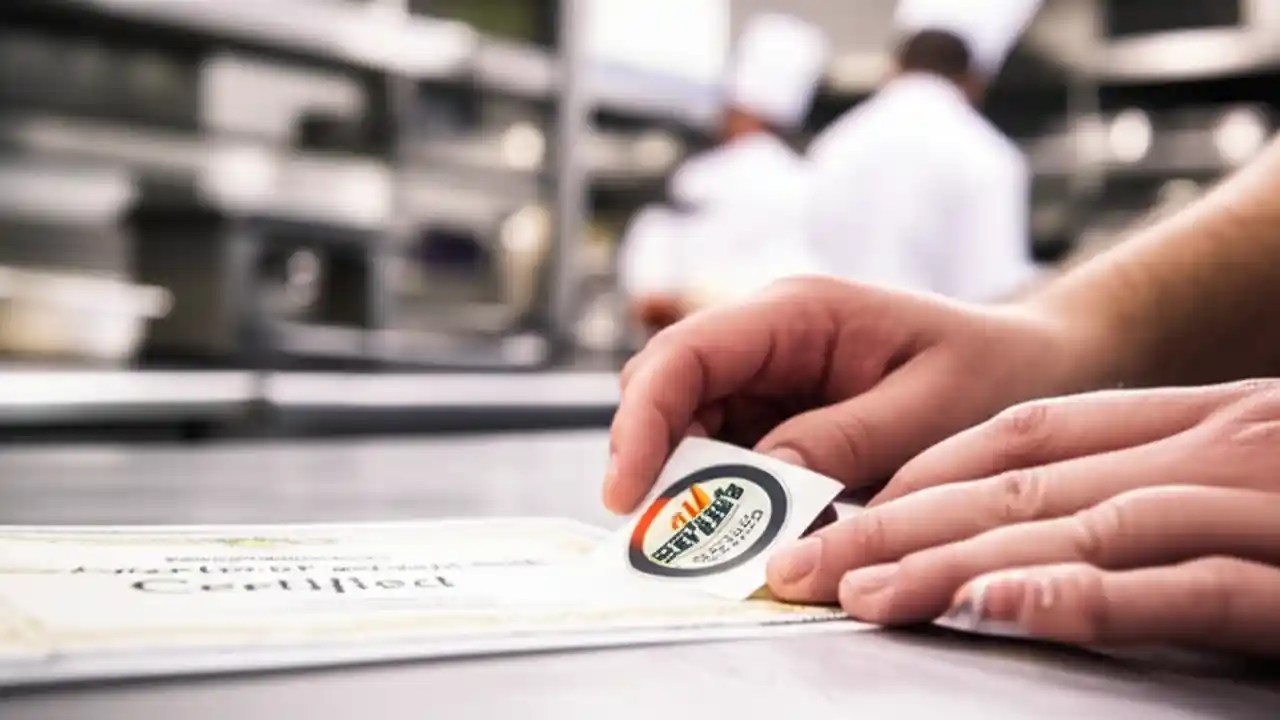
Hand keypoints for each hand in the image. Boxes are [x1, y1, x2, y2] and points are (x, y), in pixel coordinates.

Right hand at [605, 277, 1098, 513]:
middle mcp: (769, 338)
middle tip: (674, 539)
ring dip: (696, 486)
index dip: (641, 421)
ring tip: (732, 540)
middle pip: (670, 392)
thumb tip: (752, 483)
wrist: (1041, 367)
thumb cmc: (996, 373)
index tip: (625, 494)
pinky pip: (730, 456)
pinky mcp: (784, 415)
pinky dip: (734, 497)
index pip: (684, 355)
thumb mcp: (929, 413)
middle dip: (658, 462)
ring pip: (690, 429)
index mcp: (797, 312)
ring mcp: (773, 376)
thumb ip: (839, 442)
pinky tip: (770, 527)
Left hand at [766, 381, 1279, 656]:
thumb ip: (1148, 510)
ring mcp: (1270, 503)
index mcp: (1202, 423)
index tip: (839, 516)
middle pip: (1025, 479)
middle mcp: (1226, 445)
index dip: (922, 476)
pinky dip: (1087, 596)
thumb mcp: (1240, 499)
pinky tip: (1006, 607)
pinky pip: (1185, 586)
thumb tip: (1028, 549)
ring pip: (1081, 524)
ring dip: (957, 561)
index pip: (1030, 436)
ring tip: (859, 593)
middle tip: (802, 565)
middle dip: (901, 523)